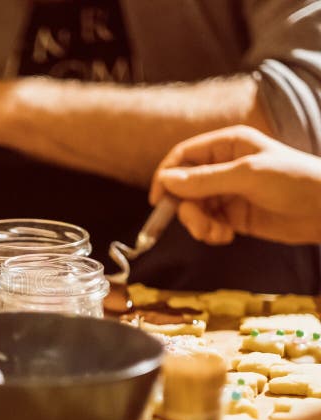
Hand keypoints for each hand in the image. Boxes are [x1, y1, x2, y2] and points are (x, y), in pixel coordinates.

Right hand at [151, 125, 320, 244]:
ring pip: (193, 208)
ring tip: (216, 234)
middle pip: (183, 187)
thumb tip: (166, 181)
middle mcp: (222, 167)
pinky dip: (210, 233)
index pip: (183, 156)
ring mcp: (227, 192)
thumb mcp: (247, 176)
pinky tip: (227, 237)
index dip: (166, 176)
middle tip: (197, 225)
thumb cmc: (296, 181)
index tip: (159, 201)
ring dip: (198, 224)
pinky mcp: (233, 215)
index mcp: (226, 146)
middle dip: (185, 208)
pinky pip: (207, 223)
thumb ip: (204, 179)